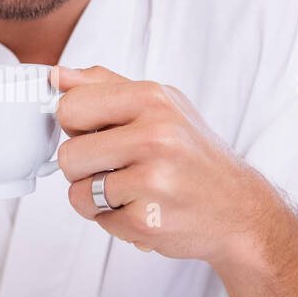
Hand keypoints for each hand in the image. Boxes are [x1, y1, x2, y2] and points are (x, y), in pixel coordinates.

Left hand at [52, 64, 274, 266]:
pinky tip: (145, 209)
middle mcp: (155, 136)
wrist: (240, 209)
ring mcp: (152, 180)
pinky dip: (116, 220)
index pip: (70, 106)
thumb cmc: (194, 154)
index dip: (74, 125)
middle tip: (115, 168)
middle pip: (68, 155)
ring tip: (131, 190)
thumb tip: (57, 75)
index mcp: (152, 99)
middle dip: (82, 168)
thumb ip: (105, 86)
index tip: (93, 133)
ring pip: (78, 192)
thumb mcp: (160, 104)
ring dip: (96, 198)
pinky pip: (99, 220)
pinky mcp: (147, 220)